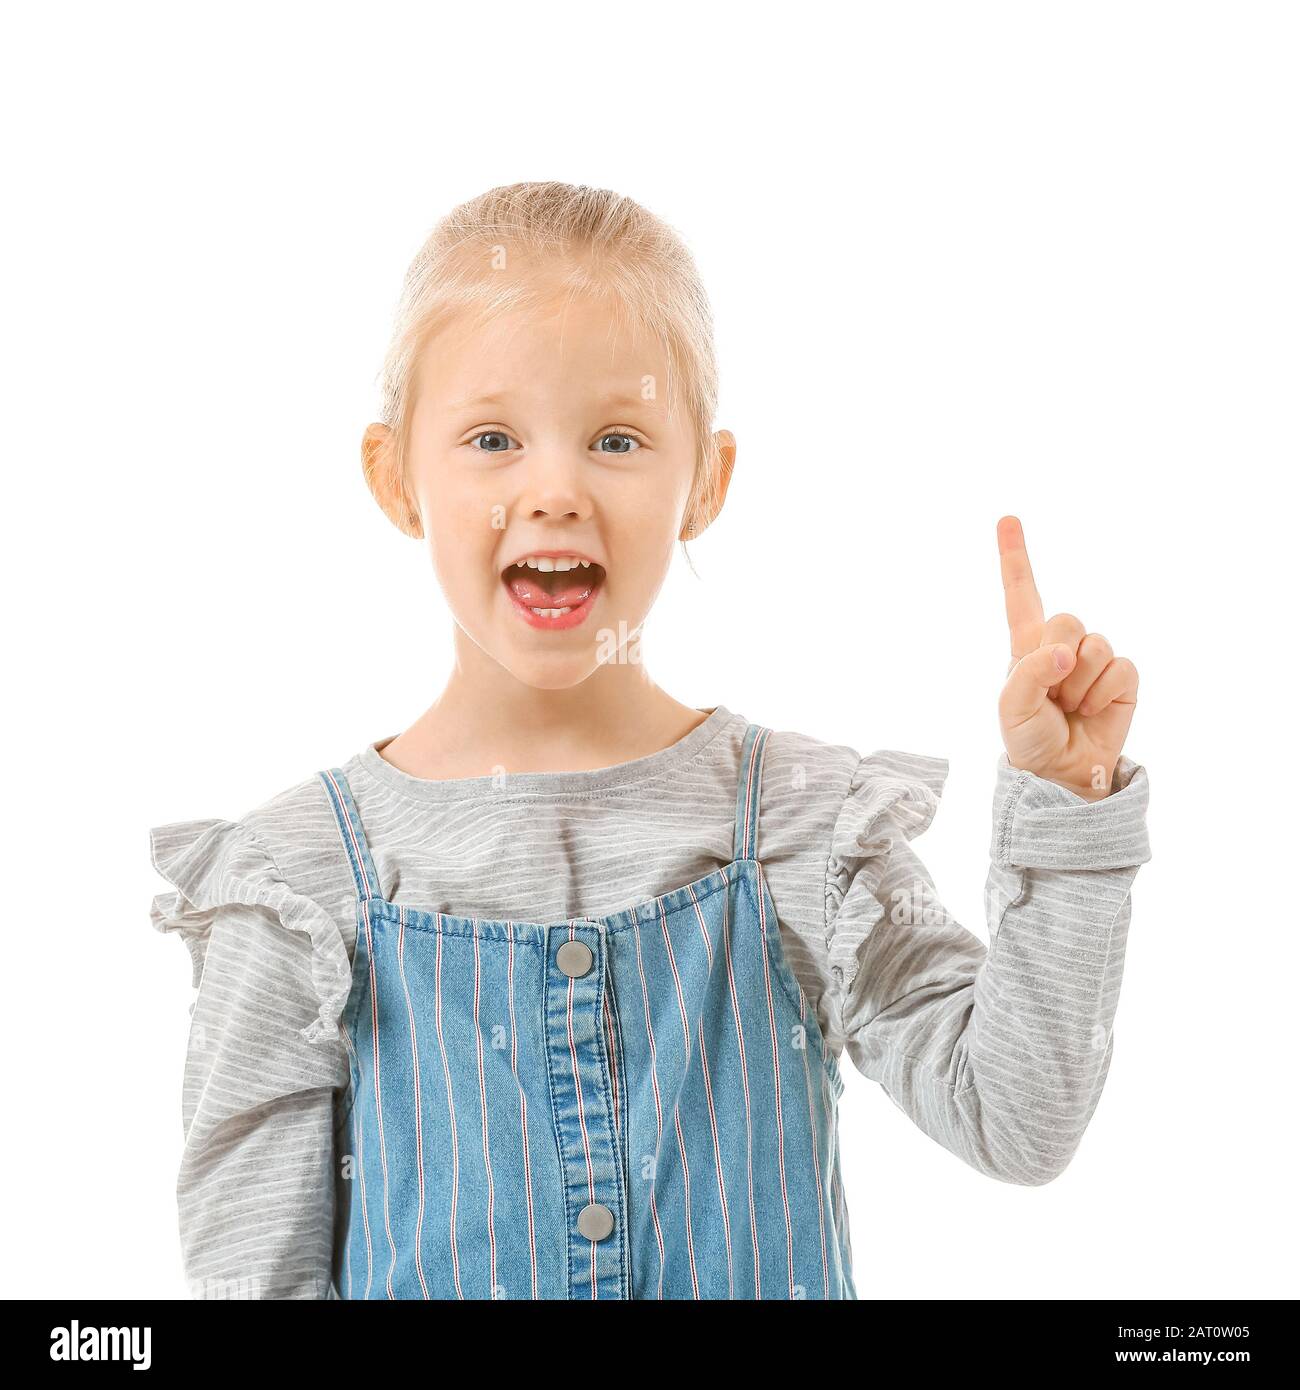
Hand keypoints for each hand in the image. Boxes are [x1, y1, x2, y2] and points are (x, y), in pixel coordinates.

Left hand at [997, 515, 1137, 800]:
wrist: (1061, 773)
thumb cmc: (1029, 738)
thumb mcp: (1012, 708)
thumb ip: (1030, 673)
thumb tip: (1065, 653)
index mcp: (1026, 645)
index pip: (1021, 594)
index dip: (1015, 556)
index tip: (1007, 517)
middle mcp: (1061, 646)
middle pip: (1066, 620)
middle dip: (1058, 658)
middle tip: (1052, 693)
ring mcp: (1094, 660)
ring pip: (1095, 646)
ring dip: (1080, 685)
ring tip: (1070, 708)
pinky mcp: (1122, 678)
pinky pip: (1121, 669)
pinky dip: (1104, 695)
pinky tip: (1093, 712)